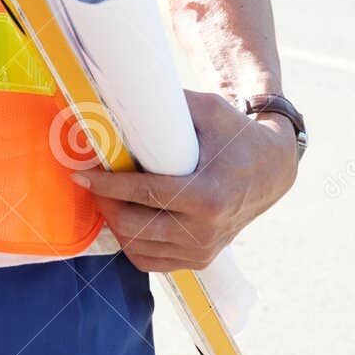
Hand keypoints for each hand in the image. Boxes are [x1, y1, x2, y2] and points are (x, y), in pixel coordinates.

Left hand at [71, 89, 298, 273]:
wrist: (272, 170)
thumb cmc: (237, 135)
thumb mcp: (209, 110)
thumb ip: (168, 106)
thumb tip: (122, 92)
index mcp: (208, 195)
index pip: (145, 194)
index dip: (108, 185)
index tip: (82, 174)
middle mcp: (205, 230)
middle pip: (135, 226)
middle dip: (105, 204)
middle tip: (91, 182)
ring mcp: (203, 250)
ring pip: (138, 248)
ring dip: (114, 223)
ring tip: (105, 197)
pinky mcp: (200, 260)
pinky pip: (151, 262)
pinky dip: (130, 243)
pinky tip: (123, 219)